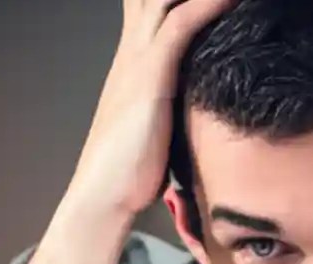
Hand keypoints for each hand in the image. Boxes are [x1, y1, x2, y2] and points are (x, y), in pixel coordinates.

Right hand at [71, 0, 235, 218]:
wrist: (102, 195)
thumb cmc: (131, 169)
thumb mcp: (158, 123)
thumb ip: (176, 102)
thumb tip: (204, 102)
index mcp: (135, 58)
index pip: (151, 3)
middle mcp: (134, 49)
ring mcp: (139, 59)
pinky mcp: (151, 77)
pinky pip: (182, 25)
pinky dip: (210, 5)